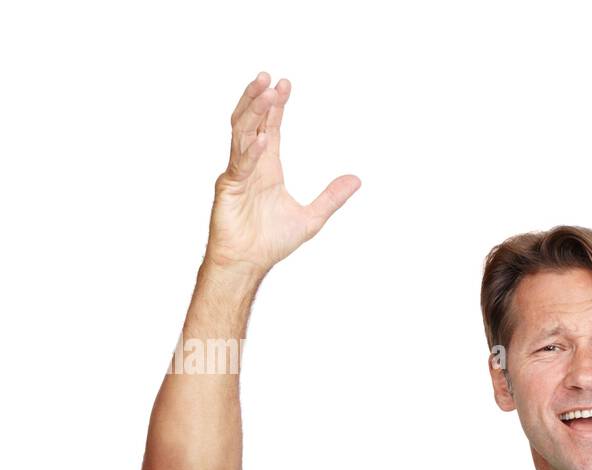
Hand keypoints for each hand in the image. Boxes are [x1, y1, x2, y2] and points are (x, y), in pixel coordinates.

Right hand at [204, 72, 360, 276]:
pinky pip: (240, 165)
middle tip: (270, 77)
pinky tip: (264, 139)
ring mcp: (237, 174)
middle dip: (260, 99)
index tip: (284, 84)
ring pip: (241, 135)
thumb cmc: (270, 242)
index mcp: (267, 167)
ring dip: (252, 113)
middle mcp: (250, 165)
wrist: (248, 264)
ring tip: (264, 92)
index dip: (276, 106)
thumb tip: (357, 180)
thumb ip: (332, 198)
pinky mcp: (228, 189)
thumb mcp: (311, 218)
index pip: (270, 128)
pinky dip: (252, 152)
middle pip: (252, 122)